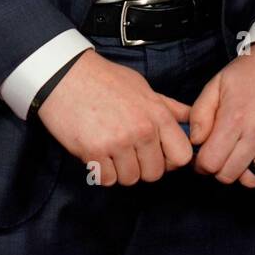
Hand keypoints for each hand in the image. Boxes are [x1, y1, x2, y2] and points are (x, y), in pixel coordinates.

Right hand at [37, 49, 193, 184]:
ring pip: (130, 179)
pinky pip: (106, 179)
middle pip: (154, 173)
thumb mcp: (142, 86)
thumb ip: (167, 107)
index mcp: (156, 114)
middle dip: (142, 167)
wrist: (65, 74)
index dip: (171, 160)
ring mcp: (117, 142)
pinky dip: (101, 171)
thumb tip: (190, 119)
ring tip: (110, 149)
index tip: (159, 154)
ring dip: (120, 170)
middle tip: (128, 151)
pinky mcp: (94, 152)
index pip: (182, 156)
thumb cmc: (104, 79)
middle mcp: (141, 130)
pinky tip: (96, 152)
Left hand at [187, 42, 254, 186]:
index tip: (203, 157)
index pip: (210, 163)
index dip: (201, 163)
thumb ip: (200, 114)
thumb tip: (195, 142)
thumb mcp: (216, 85)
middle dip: (219, 168)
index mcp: (235, 117)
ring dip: (242, 172)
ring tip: (241, 154)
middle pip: (229, 175)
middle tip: (221, 155)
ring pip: (252, 180)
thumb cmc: (250, 73)